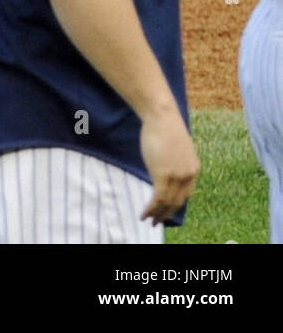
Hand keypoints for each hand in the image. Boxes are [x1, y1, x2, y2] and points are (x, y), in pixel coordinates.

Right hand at [137, 105, 198, 224]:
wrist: (162, 116)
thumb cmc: (164, 127)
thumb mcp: (175, 148)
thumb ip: (174, 162)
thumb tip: (163, 169)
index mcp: (194, 169)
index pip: (186, 194)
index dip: (175, 205)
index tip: (166, 210)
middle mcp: (189, 175)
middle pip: (178, 202)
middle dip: (166, 214)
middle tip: (157, 221)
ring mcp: (177, 176)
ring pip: (167, 203)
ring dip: (157, 214)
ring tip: (148, 220)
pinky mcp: (163, 174)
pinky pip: (158, 198)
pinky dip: (151, 208)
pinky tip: (144, 213)